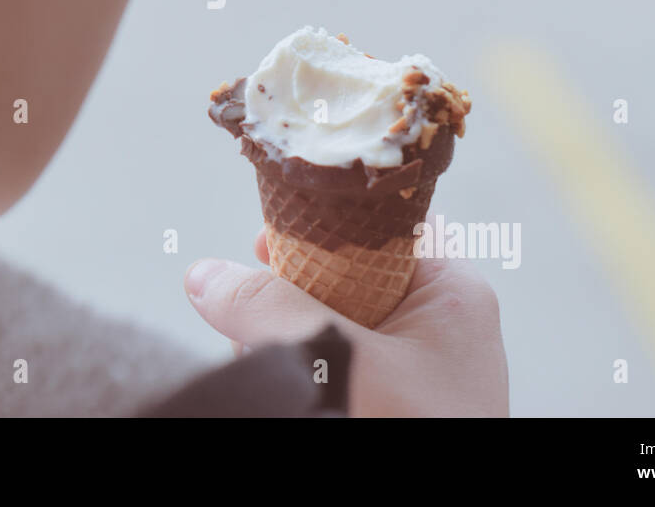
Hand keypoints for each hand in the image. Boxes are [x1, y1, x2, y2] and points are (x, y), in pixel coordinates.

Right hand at [183, 228, 508, 416]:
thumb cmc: (412, 428)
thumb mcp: (338, 357)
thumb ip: (271, 307)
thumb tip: (204, 276)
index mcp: (450, 291)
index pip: (378, 228)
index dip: (320, 227)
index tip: (267, 243)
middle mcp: (435, 326)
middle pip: (345, 278)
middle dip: (290, 297)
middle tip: (256, 317)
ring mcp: (413, 371)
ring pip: (330, 328)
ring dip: (289, 343)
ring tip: (267, 362)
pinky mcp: (388, 403)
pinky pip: (332, 368)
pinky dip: (302, 375)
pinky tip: (289, 391)